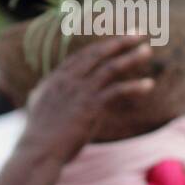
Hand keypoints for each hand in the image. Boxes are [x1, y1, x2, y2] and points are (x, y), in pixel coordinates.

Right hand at [18, 32, 154, 164]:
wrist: (39, 151)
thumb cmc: (38, 134)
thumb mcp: (35, 107)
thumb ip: (40, 95)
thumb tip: (35, 91)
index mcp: (55, 79)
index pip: (81, 56)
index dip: (100, 46)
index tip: (116, 40)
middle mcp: (67, 80)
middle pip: (97, 54)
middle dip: (119, 42)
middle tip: (139, 33)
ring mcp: (79, 92)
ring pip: (110, 68)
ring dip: (130, 58)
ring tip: (146, 50)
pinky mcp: (91, 106)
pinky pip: (117, 91)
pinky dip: (134, 86)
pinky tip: (148, 84)